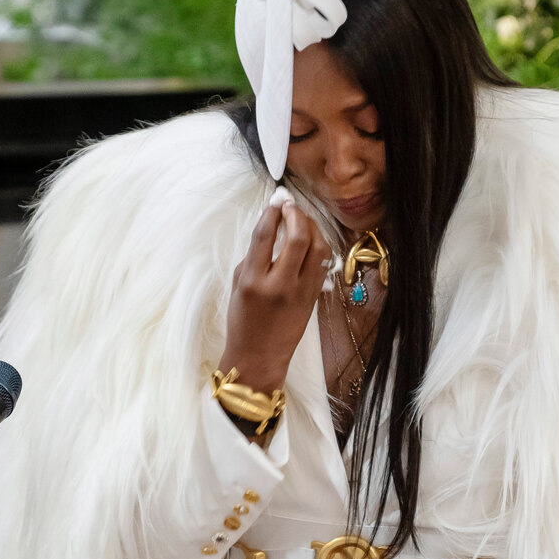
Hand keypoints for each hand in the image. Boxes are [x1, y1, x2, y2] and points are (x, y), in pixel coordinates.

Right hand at [218, 201, 327, 394]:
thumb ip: (253, 257)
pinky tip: (311, 238)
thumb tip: (271, 229)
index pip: (265, 236)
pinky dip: (319, 245)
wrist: (259, 357)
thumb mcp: (236, 285)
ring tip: (302, 218)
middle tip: (290, 205)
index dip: (272, 212)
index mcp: (253, 281)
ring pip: (317, 248)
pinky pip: (322, 263)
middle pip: (298, 237)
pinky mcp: (314, 298)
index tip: (275, 201)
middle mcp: (279, 285)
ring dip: (312, 227)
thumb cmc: (243, 322)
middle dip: (296, 214)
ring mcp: (300, 292)